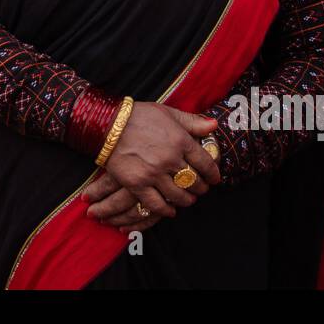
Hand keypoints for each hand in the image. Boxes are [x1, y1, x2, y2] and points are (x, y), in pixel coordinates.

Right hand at [82, 103, 220, 232]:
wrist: (108, 124)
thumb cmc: (139, 116)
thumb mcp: (168, 113)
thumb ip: (192, 121)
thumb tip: (213, 126)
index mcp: (181, 140)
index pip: (206, 163)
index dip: (213, 174)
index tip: (215, 178)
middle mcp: (170, 159)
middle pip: (194, 181)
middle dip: (201, 188)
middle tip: (201, 189)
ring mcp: (153, 173)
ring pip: (178, 195)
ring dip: (186, 200)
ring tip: (188, 199)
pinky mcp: (137, 184)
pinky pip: (156, 204)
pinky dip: (165, 210)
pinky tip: (170, 210)